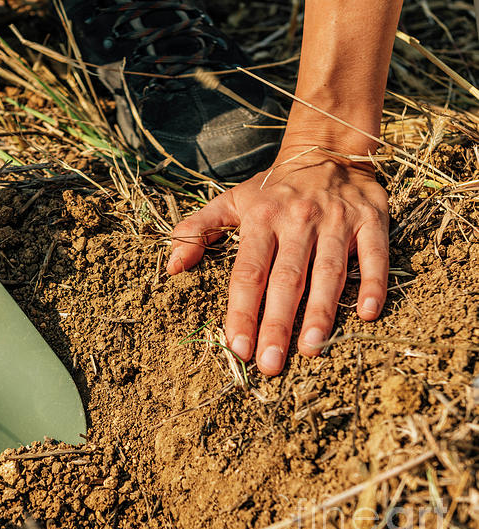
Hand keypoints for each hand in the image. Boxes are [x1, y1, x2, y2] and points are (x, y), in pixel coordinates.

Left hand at [166, 150, 388, 374]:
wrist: (327, 148)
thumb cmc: (273, 189)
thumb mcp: (230, 202)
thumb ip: (196, 231)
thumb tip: (171, 267)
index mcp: (260, 220)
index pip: (247, 273)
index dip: (241, 311)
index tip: (237, 347)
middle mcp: (297, 221)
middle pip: (285, 280)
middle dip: (276, 324)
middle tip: (270, 364)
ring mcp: (336, 221)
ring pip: (328, 272)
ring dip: (320, 312)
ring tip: (311, 350)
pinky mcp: (370, 220)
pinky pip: (374, 254)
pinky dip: (374, 283)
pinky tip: (368, 314)